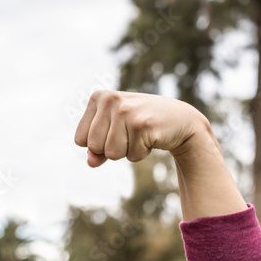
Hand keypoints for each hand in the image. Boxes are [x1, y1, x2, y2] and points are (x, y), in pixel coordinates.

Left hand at [74, 90, 209, 167]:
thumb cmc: (140, 125)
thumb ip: (96, 149)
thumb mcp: (113, 133)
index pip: (80, 139)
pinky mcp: (142, 125)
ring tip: (140, 134)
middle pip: (94, 147)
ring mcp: (126, 111)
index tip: (115, 130)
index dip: (98, 143)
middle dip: (112, 149)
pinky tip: (151, 137)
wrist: (180, 120)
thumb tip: (91, 162)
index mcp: (98, 97)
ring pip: (112, 154)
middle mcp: (110, 100)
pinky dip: (141, 153)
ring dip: (127, 151)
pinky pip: (131, 156)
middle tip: (130, 133)